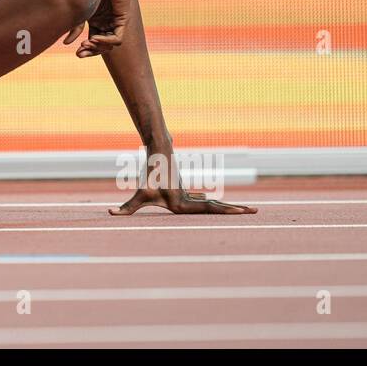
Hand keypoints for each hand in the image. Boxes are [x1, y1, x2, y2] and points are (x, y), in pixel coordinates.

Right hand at [62, 0, 131, 56]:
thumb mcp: (81, 10)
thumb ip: (76, 26)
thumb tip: (67, 43)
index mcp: (96, 21)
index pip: (93, 42)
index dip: (87, 50)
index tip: (77, 53)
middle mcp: (106, 23)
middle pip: (102, 46)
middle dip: (91, 52)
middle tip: (80, 53)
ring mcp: (115, 22)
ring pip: (110, 44)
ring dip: (98, 48)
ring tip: (87, 44)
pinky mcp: (122, 19)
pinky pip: (117, 38)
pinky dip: (106, 41)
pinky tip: (94, 38)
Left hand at [108, 187, 257, 214]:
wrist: (157, 150)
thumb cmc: (148, 175)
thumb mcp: (138, 194)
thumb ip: (126, 208)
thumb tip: (110, 215)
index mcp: (184, 204)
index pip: (209, 210)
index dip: (227, 211)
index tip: (243, 212)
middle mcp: (190, 200)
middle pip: (216, 208)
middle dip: (235, 211)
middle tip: (256, 212)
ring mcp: (190, 195)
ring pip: (213, 205)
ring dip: (229, 209)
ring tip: (249, 210)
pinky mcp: (185, 192)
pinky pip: (205, 203)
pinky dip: (217, 207)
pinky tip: (219, 206)